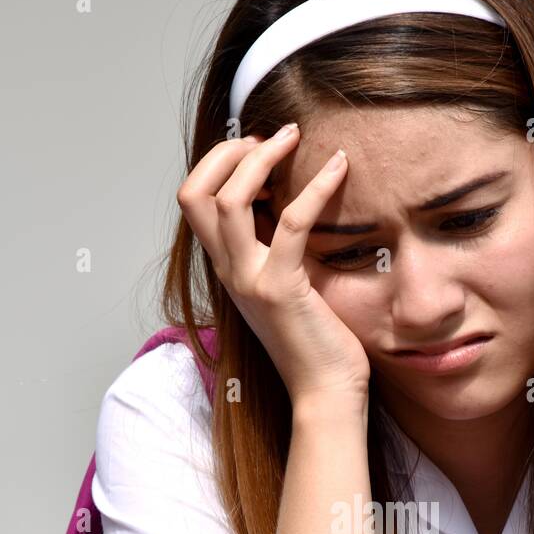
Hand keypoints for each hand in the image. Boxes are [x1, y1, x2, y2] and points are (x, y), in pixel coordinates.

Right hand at [177, 124, 370, 410]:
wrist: (325, 394)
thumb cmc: (316, 343)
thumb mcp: (285, 286)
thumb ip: (273, 249)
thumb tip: (284, 205)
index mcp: (226, 269)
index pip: (193, 201)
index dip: (217, 164)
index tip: (257, 150)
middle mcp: (229, 272)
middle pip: (194, 192)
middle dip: (228, 151)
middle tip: (270, 139)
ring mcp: (250, 280)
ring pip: (229, 199)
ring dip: (261, 157)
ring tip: (294, 139)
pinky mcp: (282, 288)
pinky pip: (291, 221)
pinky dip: (316, 185)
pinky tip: (340, 166)